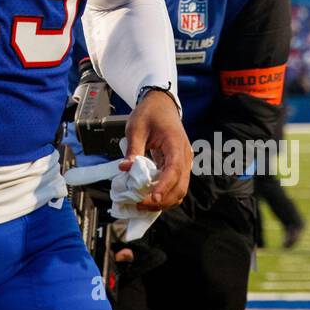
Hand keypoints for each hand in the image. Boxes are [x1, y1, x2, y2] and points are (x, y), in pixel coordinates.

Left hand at [122, 90, 190, 209]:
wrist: (161, 104)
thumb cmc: (149, 113)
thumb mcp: (136, 128)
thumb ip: (132, 149)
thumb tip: (125, 169)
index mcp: (175, 144)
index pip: (174, 169)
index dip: (164, 186)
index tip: (152, 198)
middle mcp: (184, 156)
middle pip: (180, 186)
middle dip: (162, 200)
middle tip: (140, 204)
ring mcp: (183, 162)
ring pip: (179, 189)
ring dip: (163, 201)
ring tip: (142, 204)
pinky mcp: (177, 166)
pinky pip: (174, 185)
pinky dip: (163, 194)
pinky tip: (148, 197)